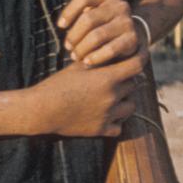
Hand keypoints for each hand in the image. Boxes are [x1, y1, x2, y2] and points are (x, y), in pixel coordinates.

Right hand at [26, 49, 145, 136]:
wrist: (40, 110)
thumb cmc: (57, 85)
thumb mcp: (78, 67)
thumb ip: (99, 61)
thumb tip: (115, 53)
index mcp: (107, 78)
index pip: (137, 66)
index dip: (141, 59)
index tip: (141, 57)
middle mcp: (112, 96)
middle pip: (134, 85)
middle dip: (127, 80)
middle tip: (117, 79)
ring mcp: (108, 115)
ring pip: (131, 106)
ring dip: (125, 101)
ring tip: (113, 98)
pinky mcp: (101, 130)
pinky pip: (119, 126)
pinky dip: (116, 121)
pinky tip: (107, 115)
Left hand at [58, 0, 139, 65]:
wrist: (131, 36)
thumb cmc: (104, 21)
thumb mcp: (94, 6)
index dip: (69, 12)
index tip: (60, 26)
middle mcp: (121, 5)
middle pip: (88, 18)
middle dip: (74, 35)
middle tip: (67, 46)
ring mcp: (128, 22)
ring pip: (96, 36)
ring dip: (82, 48)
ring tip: (75, 56)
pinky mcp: (133, 40)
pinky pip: (109, 49)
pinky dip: (95, 57)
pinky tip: (87, 61)